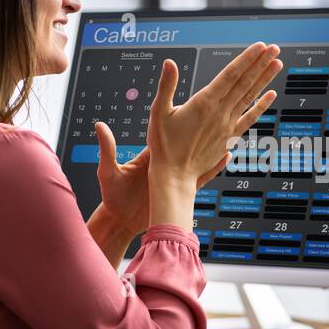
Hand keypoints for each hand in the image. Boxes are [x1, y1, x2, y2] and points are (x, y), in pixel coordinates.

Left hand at [93, 122, 228, 236]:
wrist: (120, 222)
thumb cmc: (111, 198)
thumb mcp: (108, 173)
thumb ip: (107, 151)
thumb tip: (100, 125)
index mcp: (150, 155)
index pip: (168, 133)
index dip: (180, 118)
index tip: (193, 105)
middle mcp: (165, 162)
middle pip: (187, 141)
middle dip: (202, 127)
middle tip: (219, 110)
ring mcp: (175, 176)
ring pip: (198, 157)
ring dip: (212, 144)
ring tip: (229, 128)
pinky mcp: (180, 190)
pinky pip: (201, 176)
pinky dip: (214, 166)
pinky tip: (226, 155)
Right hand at [146, 43, 281, 227]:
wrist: (174, 175)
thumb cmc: (164, 145)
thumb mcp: (158, 112)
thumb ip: (166, 86)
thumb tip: (169, 64)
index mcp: (204, 102)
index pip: (231, 74)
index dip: (247, 59)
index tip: (260, 47)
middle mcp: (220, 112)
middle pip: (245, 83)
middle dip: (260, 64)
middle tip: (275, 48)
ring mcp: (227, 125)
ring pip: (250, 97)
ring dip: (264, 80)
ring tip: (277, 64)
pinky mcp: (229, 138)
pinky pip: (249, 118)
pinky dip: (261, 106)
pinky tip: (270, 96)